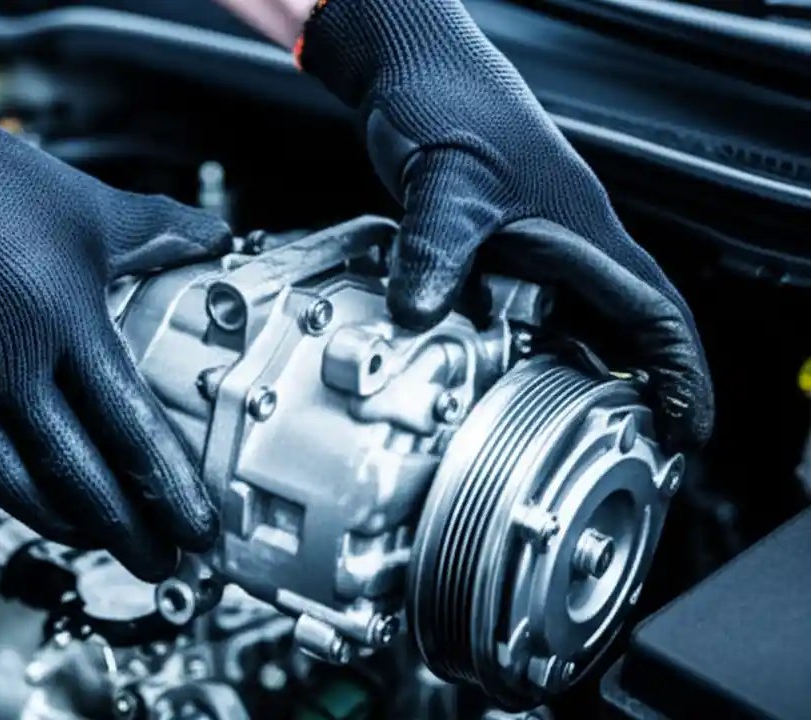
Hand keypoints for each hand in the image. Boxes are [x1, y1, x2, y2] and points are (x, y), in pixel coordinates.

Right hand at [0, 17, 230, 579]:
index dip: (170, 489)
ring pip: (17, 487)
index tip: (198, 527)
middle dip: (126, 532)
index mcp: (65, 327)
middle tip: (158, 563)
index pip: (131, 430)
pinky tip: (26, 497)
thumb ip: (159, 230)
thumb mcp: (86, 205)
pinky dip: (4, 492)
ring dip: (65, 524)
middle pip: (79, 480)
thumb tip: (215, 238)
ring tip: (98, 540)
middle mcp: (12, 372)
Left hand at [300, 0, 712, 448]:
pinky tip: (497, 372)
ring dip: (575, 373)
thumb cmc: (448, 105)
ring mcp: (533, 248)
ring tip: (568, 430)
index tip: (685, 430)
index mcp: (581, 232)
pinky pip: (522, 312)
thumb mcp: (445, 184)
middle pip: (623, 329)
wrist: (413, 72)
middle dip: (636, 390)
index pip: (654, 313)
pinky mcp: (495, 249)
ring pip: (572, 324)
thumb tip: (420, 316)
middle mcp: (567, 245)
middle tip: (631, 448)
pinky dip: (519, 348)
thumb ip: (435, 249)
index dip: (677, 375)